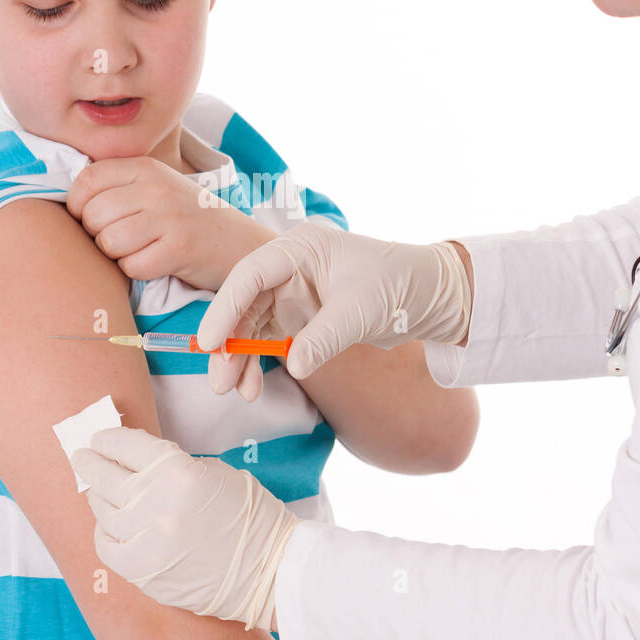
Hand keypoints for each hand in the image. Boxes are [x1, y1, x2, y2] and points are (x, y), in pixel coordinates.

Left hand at [65, 155, 263, 290]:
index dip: (78, 206)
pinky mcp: (178, 249)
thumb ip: (117, 186)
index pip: (86, 181)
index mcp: (145, 167)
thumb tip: (66, 203)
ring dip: (118, 256)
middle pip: (92, 216)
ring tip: (142, 250)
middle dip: (98, 236)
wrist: (240, 244)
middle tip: (124, 239)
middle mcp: (156, 187)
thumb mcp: (156, 188)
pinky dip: (138, 271)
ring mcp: (168, 217)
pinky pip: (132, 266)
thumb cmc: (189, 219)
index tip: (91, 219)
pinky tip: (157, 262)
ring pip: (108, 243)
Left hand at [70, 426, 297, 630]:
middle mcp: (156, 503)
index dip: (107, 440)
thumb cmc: (248, 516)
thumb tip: (133, 463)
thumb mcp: (213, 474)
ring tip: (98, 491)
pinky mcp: (144, 572)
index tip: (99, 439)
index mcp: (177, 471)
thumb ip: (170, 467)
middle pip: (105, 476)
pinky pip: (107, 547)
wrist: (270, 569)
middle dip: (89, 463)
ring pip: (103, 511)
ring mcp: (147, 540)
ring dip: (98, 497)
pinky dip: (104, 533)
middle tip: (80, 457)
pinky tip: (108, 526)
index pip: (125, 446)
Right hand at [196, 219, 472, 398]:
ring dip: (240, 358)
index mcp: (300, 248)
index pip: (250, 275)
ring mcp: (291, 293)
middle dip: (228, 342)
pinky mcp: (299, 317)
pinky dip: (258, 363)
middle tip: (219, 380)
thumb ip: (325, 336)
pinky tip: (254, 387)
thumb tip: (294, 366)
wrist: (429, 296)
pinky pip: (267, 340)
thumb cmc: (399, 285)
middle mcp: (288, 267)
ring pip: (250, 326)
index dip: (225, 309)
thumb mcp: (362, 310)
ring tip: (236, 391)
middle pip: (243, 304)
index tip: (211, 343)